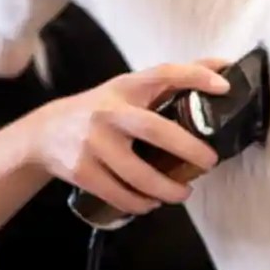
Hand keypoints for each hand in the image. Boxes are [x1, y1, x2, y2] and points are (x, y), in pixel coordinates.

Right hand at [24, 60, 231, 214]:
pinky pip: (119, 194)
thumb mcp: (131, 88)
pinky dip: (140, 204)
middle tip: (209, 162)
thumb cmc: (102, 108)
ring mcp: (94, 143)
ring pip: (139, 175)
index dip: (195, 76)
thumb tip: (224, 65)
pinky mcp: (82, 171)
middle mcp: (110, 112)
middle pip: (156, 131)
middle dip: (189, 149)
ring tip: (183, 193)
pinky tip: (152, 203)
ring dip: (167, 189)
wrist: (45, 132)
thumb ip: (173, 80)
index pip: (164, 74)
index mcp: (126, 87)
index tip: (224, 86)